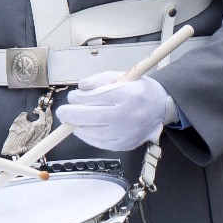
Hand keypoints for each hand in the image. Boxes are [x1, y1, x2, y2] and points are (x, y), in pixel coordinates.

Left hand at [57, 72, 174, 150]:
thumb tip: (80, 87)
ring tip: (71, 120)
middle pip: (89, 117)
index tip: (73, 96)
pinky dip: (87, 136)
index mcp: (126, 95)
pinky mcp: (123, 145)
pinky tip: (82, 130)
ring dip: (77, 126)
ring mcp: (124, 134)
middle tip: (62, 112)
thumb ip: (100, 80)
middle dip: (71, 114)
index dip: (78, 98)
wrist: (160, 109)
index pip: (94, 98)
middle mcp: (126, 117)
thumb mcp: (122, 76)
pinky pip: (99, 143)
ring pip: (91, 132)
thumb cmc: (139, 91)